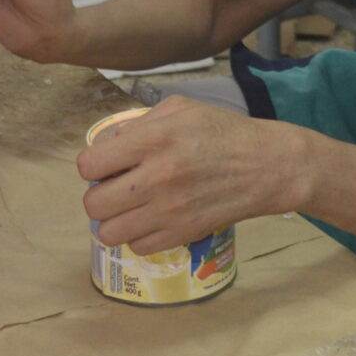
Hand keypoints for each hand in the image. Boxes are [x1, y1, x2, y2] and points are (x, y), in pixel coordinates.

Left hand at [79, 97, 309, 254]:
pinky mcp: (181, 234)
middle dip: (100, 195)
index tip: (107, 164)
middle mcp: (156, 178)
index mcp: (153, 140)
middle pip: (93, 204)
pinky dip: (139, 235)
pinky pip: (137, 247)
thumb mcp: (179, 109)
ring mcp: (169, 211)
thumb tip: (106, 145)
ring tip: (131, 208)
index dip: (93, 165)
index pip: (89, 165)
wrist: (265, 166)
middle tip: (117, 188)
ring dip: (115, 220)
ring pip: (109, 232)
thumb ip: (137, 124)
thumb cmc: (222, 132)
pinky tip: (153, 218)